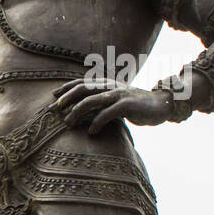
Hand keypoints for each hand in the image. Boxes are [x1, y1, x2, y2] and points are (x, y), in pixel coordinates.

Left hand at [53, 77, 169, 132]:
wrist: (160, 105)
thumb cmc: (134, 106)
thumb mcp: (114, 103)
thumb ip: (99, 105)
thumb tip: (78, 114)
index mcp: (106, 84)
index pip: (82, 82)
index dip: (67, 88)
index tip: (54, 95)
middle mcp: (110, 86)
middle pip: (83, 88)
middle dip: (66, 98)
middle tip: (54, 109)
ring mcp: (118, 94)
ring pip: (91, 100)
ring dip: (77, 111)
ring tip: (68, 123)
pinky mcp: (127, 104)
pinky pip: (107, 113)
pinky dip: (97, 122)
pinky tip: (91, 131)